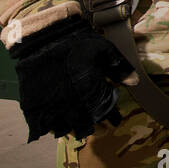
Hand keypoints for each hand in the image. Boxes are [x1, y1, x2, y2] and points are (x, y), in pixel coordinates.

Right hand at [7, 16, 134, 141]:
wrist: (42, 37)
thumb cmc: (76, 42)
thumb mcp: (104, 49)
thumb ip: (120, 67)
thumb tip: (135, 82)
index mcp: (90, 93)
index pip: (105, 113)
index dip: (112, 117)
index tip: (115, 119)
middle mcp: (72, 106)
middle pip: (86, 127)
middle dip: (95, 127)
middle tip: (99, 127)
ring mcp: (51, 108)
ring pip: (65, 130)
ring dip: (73, 130)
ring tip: (78, 128)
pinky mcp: (33, 107)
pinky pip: (40, 128)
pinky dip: (49, 129)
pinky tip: (55, 127)